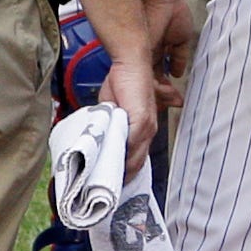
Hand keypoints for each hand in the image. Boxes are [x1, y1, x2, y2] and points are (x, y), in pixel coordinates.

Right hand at [102, 58, 160, 178]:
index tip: (111, 183)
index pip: (136, 158)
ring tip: (103, 184)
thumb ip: (111, 121)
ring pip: (135, 159)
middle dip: (122, 179)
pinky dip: (121, 160)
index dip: (125, 172)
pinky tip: (108, 168)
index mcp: (143, 128)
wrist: (131, 61)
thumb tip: (101, 134)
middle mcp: (149, 130)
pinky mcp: (141, 121)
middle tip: (106, 189)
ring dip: (120, 173)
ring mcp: (146, 127)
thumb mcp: (114, 105)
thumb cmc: (123, 79)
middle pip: (137, 164)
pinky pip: (131, 147)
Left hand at [143, 0, 196, 107]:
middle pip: (150, 82)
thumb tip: (177, 73)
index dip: (165, 89)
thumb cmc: (170, 8)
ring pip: (145, 82)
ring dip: (160, 93)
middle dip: (161, 96)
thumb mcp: (182, 37)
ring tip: (174, 98)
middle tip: (176, 102)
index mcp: (154, 51)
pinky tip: (168, 89)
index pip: (157, 77)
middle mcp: (144, 55)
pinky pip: (141, 75)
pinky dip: (154, 86)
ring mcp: (138, 54)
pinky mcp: (134, 52)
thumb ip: (180, 56)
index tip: (177, 97)